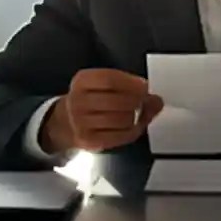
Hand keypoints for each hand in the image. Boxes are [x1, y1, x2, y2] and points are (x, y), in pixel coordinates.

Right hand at [40, 68, 163, 154]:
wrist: (64, 122)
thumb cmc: (90, 99)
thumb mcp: (103, 86)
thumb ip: (129, 88)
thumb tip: (157, 101)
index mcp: (82, 81)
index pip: (110, 79)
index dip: (131, 83)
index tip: (145, 86)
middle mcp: (78, 101)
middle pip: (116, 101)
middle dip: (137, 101)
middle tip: (146, 101)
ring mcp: (81, 123)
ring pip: (120, 120)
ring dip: (136, 118)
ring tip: (139, 114)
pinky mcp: (88, 141)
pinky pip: (118, 137)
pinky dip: (132, 132)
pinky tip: (134, 126)